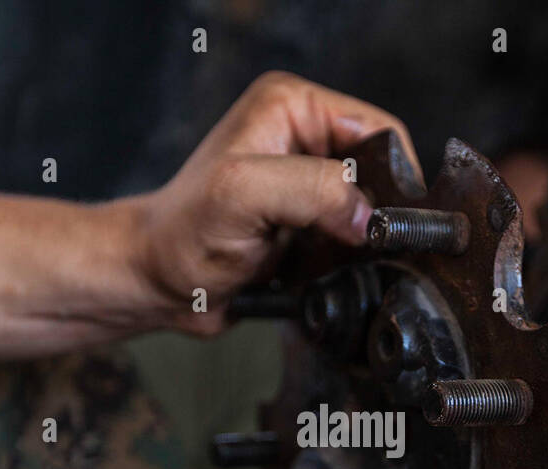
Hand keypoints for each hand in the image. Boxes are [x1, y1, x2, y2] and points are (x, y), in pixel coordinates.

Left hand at [126, 71, 420, 334]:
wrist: (156, 283)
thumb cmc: (182, 234)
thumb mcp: (245, 195)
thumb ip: (314, 190)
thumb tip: (367, 214)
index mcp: (292, 106)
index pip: (379, 130)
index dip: (391, 176)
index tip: (383, 220)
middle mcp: (302, 137)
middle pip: (379, 172)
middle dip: (373, 213)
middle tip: (348, 245)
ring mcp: (305, 182)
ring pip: (368, 212)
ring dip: (357, 243)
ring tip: (321, 259)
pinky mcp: (305, 221)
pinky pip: (349, 241)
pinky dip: (343, 262)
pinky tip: (315, 271)